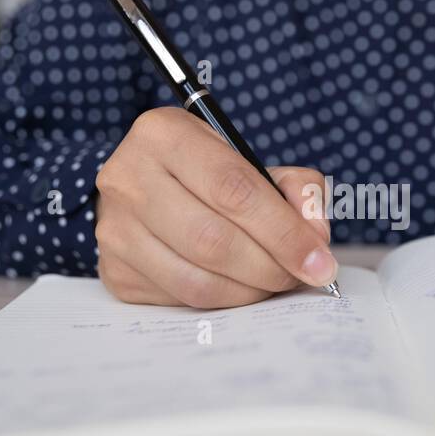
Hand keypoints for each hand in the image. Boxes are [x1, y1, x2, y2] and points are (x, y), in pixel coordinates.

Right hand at [95, 107, 336, 306]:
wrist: (144, 189)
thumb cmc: (207, 175)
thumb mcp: (252, 161)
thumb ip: (297, 189)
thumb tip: (316, 237)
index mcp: (164, 134)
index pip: (234, 189)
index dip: (283, 231)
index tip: (319, 260)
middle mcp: (127, 178)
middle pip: (212, 240)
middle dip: (270, 267)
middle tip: (300, 276)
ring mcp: (115, 228)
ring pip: (196, 280)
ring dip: (249, 291)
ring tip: (274, 282)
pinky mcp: (115, 271)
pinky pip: (180, 299)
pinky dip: (223, 302)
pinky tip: (240, 287)